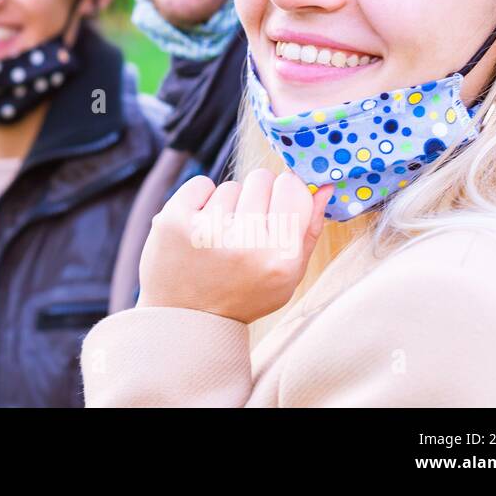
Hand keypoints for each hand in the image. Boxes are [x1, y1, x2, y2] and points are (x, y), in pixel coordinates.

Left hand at [136, 169, 334, 322]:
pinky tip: (199, 228)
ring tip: (220, 239)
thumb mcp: (288, 275)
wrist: (186, 317)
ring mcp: (206, 230)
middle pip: (262, 179)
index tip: (278, 208)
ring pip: (231, 185)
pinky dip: (201, 200)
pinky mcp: (174, 220)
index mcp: (280, 258)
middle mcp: (245, 243)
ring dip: (228, 205)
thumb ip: (309, 229)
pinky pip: (201, 183)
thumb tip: (322, 186)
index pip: (294, 188)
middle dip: (257, 198)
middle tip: (245, 230)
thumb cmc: (244, 293)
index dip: (286, 194)